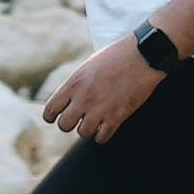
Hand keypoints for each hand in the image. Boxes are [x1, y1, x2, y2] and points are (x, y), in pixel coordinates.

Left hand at [43, 35, 163, 144]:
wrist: (143, 55)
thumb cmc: (117, 55)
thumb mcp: (89, 66)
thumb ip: (76, 84)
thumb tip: (68, 99)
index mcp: (74, 82)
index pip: (50, 110)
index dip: (51, 116)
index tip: (55, 117)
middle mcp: (83, 98)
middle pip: (64, 126)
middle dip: (70, 123)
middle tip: (79, 118)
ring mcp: (100, 109)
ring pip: (83, 133)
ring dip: (89, 128)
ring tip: (96, 120)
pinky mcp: (117, 117)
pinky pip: (102, 138)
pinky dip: (103, 134)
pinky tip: (107, 125)